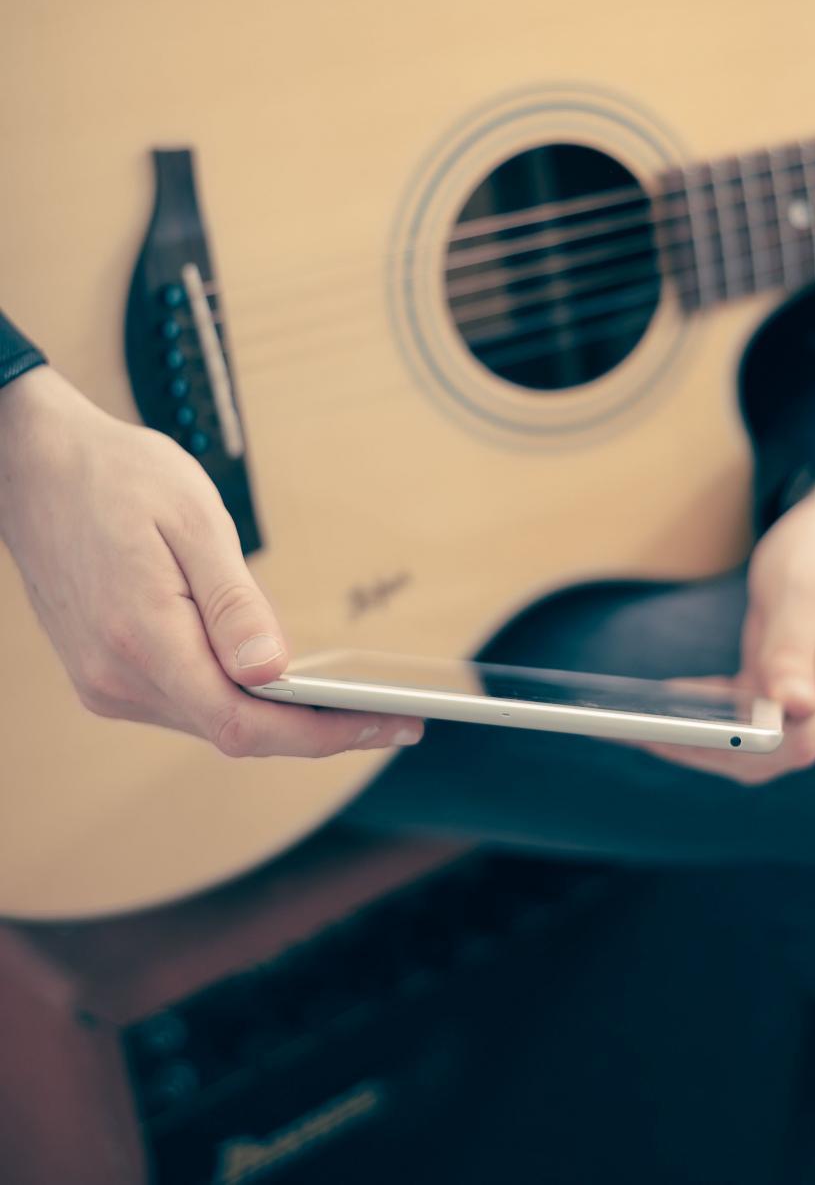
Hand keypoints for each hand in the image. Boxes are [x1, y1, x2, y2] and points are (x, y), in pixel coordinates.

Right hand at [0, 367, 421, 756]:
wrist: (34, 467)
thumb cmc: (117, 477)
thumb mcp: (193, 518)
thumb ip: (234, 602)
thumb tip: (275, 672)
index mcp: (143, 637)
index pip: (244, 723)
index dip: (321, 735)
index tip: (384, 725)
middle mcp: (116, 677)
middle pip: (232, 731)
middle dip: (314, 729)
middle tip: (390, 717)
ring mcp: (104, 682)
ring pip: (208, 720)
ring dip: (276, 716)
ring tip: (348, 702)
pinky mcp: (102, 674)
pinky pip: (184, 701)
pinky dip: (234, 697)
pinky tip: (277, 680)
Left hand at [641, 469, 814, 783]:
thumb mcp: (802, 586)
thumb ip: (793, 646)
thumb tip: (793, 705)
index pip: (800, 741)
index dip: (741, 745)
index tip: (683, 733)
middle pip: (770, 755)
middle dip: (703, 748)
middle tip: (639, 731)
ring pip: (754, 746)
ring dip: (699, 738)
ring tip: (640, 723)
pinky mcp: (792, 697)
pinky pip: (747, 722)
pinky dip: (710, 717)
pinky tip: (672, 700)